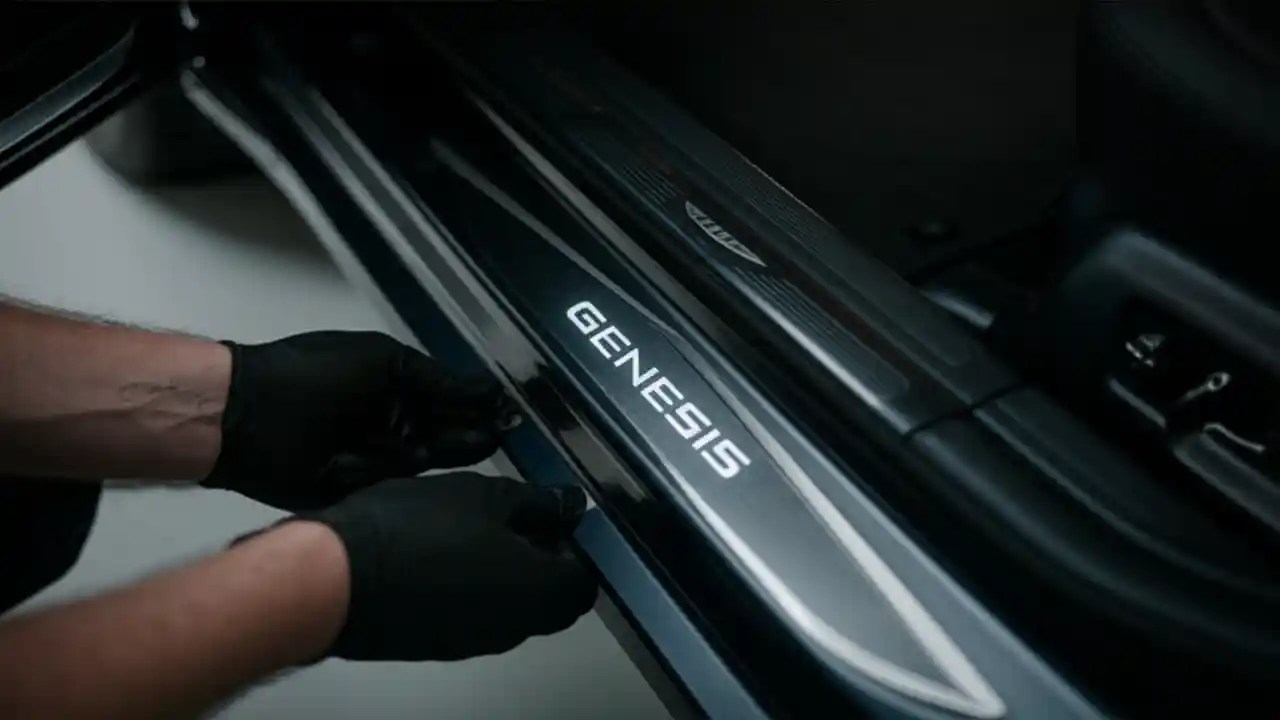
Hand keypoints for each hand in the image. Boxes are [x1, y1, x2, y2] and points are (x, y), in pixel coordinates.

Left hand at [204, 331, 515, 509]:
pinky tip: (387, 457)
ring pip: (422, 462)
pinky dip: (387, 470)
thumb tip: (489, 388)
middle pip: (445, 436)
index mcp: (397, 391)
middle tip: (496, 434)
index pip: (451, 402)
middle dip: (468, 434)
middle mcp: (391, 426)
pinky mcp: (357, 491)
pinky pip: (390, 485)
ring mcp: (375, 460)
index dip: (479, 408)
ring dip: (437, 452)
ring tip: (453, 442)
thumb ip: (439, 380)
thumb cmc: (314, 374)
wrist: (248, 413)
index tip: (507, 413)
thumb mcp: (385, 362)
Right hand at [298, 472, 595, 660]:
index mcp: (541, 592)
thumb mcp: (485, 495)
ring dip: (505, 573)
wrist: (336, 579)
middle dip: (543, 560)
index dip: (577, 546)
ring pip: (511, 607)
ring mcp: (475, 641)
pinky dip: (470, 587)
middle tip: (517, 519)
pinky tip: (441, 552)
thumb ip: (536, 502)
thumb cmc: (412, 532)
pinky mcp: (439, 644)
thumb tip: (567, 504)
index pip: (586, 581)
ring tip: (473, 528)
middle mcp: (516, 627)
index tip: (556, 516)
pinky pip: (472, 615)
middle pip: (551, 600)